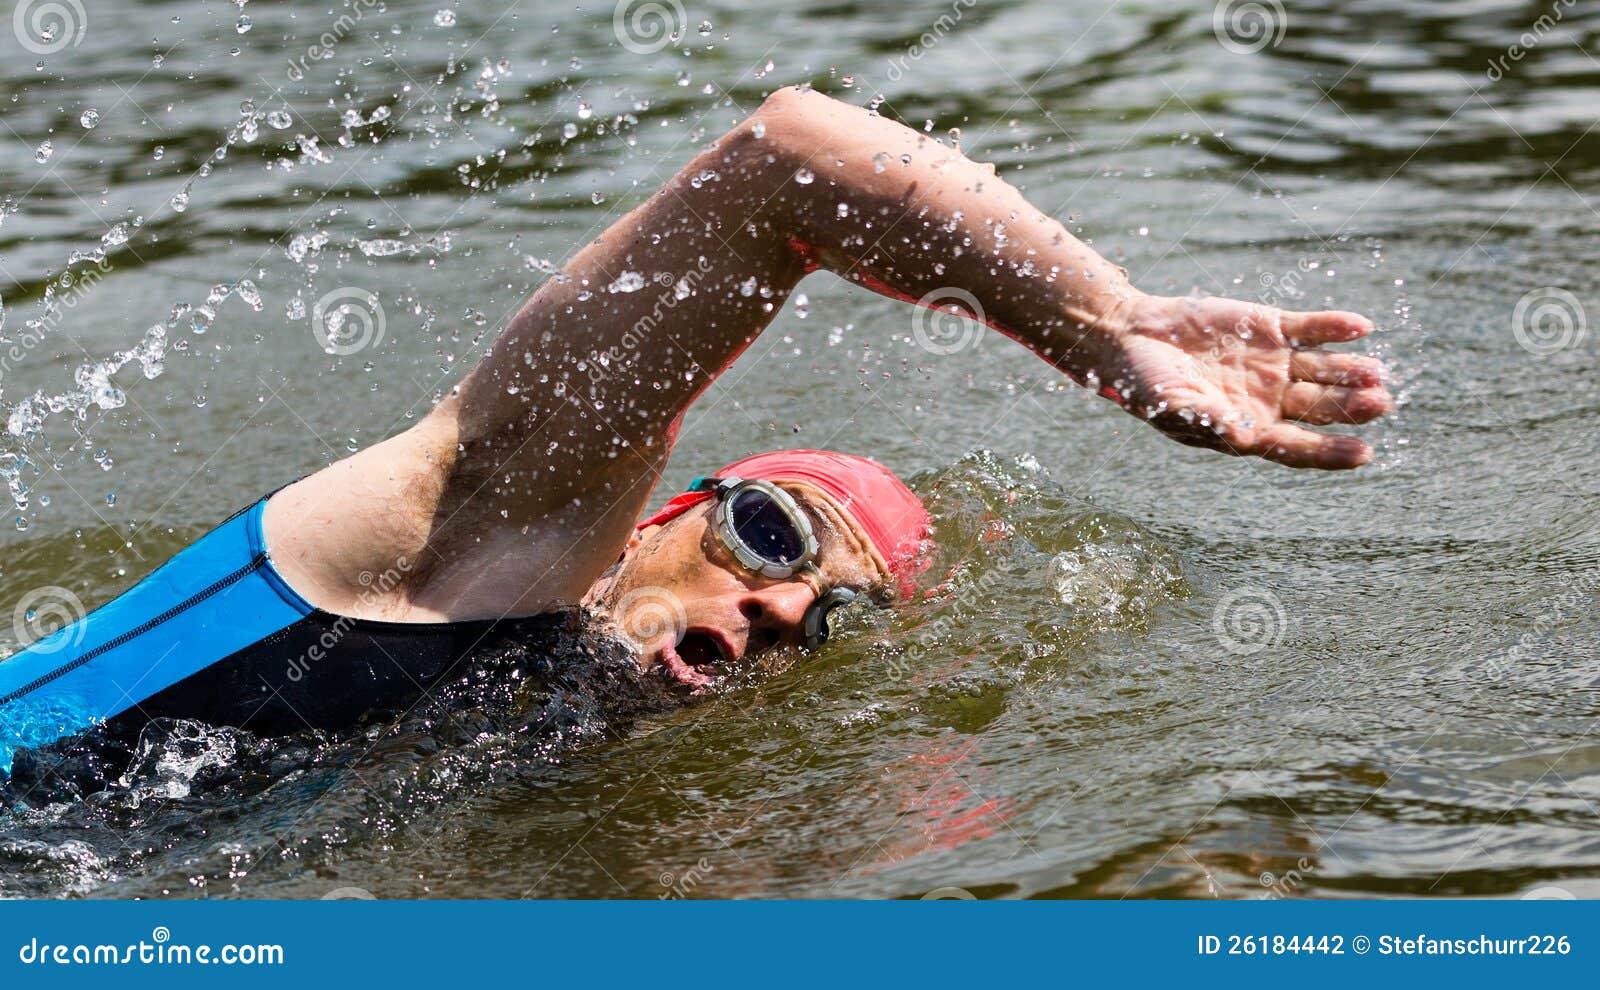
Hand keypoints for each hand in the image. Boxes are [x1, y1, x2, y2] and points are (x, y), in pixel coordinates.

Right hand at [1096, 293, 1390, 468]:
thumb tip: (1246, 439)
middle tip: (1378, 402)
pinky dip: (1335, 327)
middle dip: (1350, 407)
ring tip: (1375, 371)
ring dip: (1350, 370)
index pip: (1297, 445)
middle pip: (1320, 408)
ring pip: (1323, 370)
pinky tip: (1360, 327)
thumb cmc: (1145, 384)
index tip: (1364, 454)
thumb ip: (1209, 420)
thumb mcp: (1172, 406)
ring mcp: (1273, 364)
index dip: (1331, 452)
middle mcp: (1268, 399)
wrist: (1130, 337)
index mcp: (1247, 427)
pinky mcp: (1270, 328)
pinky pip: (1310, 329)